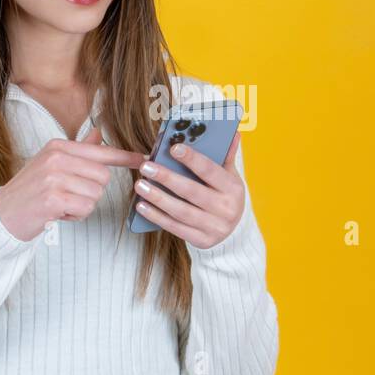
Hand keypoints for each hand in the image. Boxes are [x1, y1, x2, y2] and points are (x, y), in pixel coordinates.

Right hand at [0, 126, 147, 240]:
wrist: (3, 214)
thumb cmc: (31, 190)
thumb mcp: (52, 163)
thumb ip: (78, 150)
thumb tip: (98, 133)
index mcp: (58, 146)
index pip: (101, 151)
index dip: (125, 157)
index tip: (143, 158)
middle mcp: (57, 158)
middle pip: (103, 177)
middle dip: (91, 191)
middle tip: (69, 195)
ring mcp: (54, 178)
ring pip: (95, 195)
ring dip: (82, 205)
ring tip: (61, 204)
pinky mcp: (53, 199)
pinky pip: (85, 209)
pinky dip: (75, 216)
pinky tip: (58, 213)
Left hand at [133, 131, 244, 248]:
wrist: (234, 231)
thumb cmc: (225, 195)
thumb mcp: (230, 176)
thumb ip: (226, 155)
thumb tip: (232, 134)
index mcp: (233, 189)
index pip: (210, 171)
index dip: (192, 159)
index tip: (173, 148)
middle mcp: (226, 209)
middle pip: (191, 191)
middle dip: (166, 178)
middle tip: (146, 167)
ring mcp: (214, 227)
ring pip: (180, 211)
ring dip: (157, 198)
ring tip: (140, 185)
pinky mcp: (202, 241)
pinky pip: (175, 228)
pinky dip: (157, 217)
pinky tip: (142, 206)